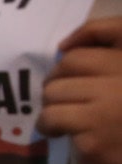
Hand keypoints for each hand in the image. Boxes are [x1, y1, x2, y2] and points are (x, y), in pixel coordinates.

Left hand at [38, 16, 121, 163]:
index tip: (67, 53)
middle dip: (59, 80)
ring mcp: (114, 103)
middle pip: (72, 63)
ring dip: (50, 105)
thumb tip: (65, 46)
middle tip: (58, 97)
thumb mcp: (121, 88)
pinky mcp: (94, 131)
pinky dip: (49, 126)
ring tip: (60, 119)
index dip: (84, 36)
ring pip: (56, 91)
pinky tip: (60, 134)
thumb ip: (109, 61)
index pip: (112, 28)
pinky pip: (52, 117)